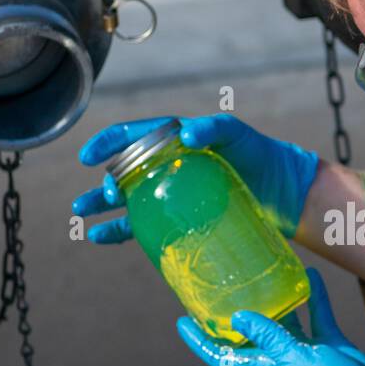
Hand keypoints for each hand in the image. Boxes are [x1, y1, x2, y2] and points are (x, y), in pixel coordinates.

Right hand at [73, 114, 318, 242]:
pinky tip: (100, 237)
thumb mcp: (237, 134)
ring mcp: (174, 193)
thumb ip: (213, 128)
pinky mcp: (181, 218)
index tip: (88, 158)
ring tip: (81, 215)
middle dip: (104, 182)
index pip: (132, 137)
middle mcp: (169, 166)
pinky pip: (143, 225)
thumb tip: (186, 135)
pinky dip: (120, 231)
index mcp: (175, 140)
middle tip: (101, 197)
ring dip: (102, 206)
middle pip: (125, 171)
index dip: (107, 144)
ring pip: (128, 199)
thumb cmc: (260, 154)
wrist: (283, 192)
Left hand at [177, 268, 364, 365]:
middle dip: (231, 316)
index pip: (223, 356)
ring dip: (273, 301)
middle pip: (248, 336)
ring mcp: (305, 351)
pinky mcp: (329, 344)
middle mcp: (281, 359)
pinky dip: (313, 297)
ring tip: (261, 275)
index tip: (181, 322)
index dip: (200, 342)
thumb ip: (271, 337)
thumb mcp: (297, 360)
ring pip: (282, 322)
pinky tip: (310, 275)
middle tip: (218, 287)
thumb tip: (237, 317)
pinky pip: (317, 315)